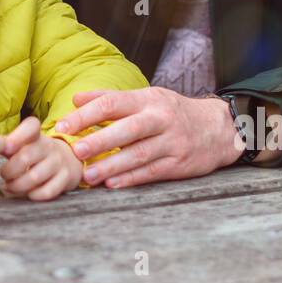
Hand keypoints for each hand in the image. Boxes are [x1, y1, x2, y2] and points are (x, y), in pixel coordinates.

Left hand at [0, 117, 84, 200]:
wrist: (66, 160)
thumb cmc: (34, 154)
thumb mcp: (23, 145)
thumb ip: (5, 145)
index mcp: (36, 135)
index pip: (31, 126)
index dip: (16, 137)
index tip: (5, 149)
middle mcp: (49, 146)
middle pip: (25, 157)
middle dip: (9, 171)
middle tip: (3, 175)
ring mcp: (59, 162)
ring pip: (34, 177)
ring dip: (17, 185)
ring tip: (9, 186)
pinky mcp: (66, 178)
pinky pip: (47, 191)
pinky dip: (33, 195)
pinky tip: (26, 193)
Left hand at [51, 87, 243, 188]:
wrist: (218, 128)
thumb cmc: (172, 112)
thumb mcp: (145, 98)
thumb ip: (109, 98)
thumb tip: (75, 99)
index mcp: (148, 99)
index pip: (112, 103)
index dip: (86, 115)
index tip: (64, 126)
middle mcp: (160, 119)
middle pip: (127, 129)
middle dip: (99, 141)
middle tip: (75, 151)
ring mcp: (172, 142)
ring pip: (138, 155)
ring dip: (111, 166)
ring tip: (88, 175)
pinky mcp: (179, 164)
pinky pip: (151, 172)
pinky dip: (131, 179)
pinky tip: (112, 184)